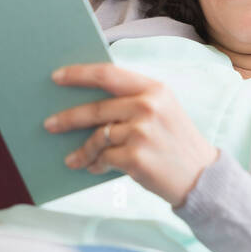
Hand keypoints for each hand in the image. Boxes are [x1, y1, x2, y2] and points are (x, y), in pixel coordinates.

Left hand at [44, 63, 218, 207]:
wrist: (201, 177)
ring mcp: (142, 132)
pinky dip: (94, 165)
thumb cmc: (175, 143)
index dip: (79, 74)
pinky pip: (103, 159)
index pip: (109, 74)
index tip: (56, 77)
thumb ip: (132, 101)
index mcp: (155, 89)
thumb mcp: (162, 111)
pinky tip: (91, 169)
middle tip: (49, 124)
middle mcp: (149, 106)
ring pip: (97, 138)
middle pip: (96, 109)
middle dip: (68, 118)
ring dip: (82, 151)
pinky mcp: (135, 158)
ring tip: (72, 159)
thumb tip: (84, 102)